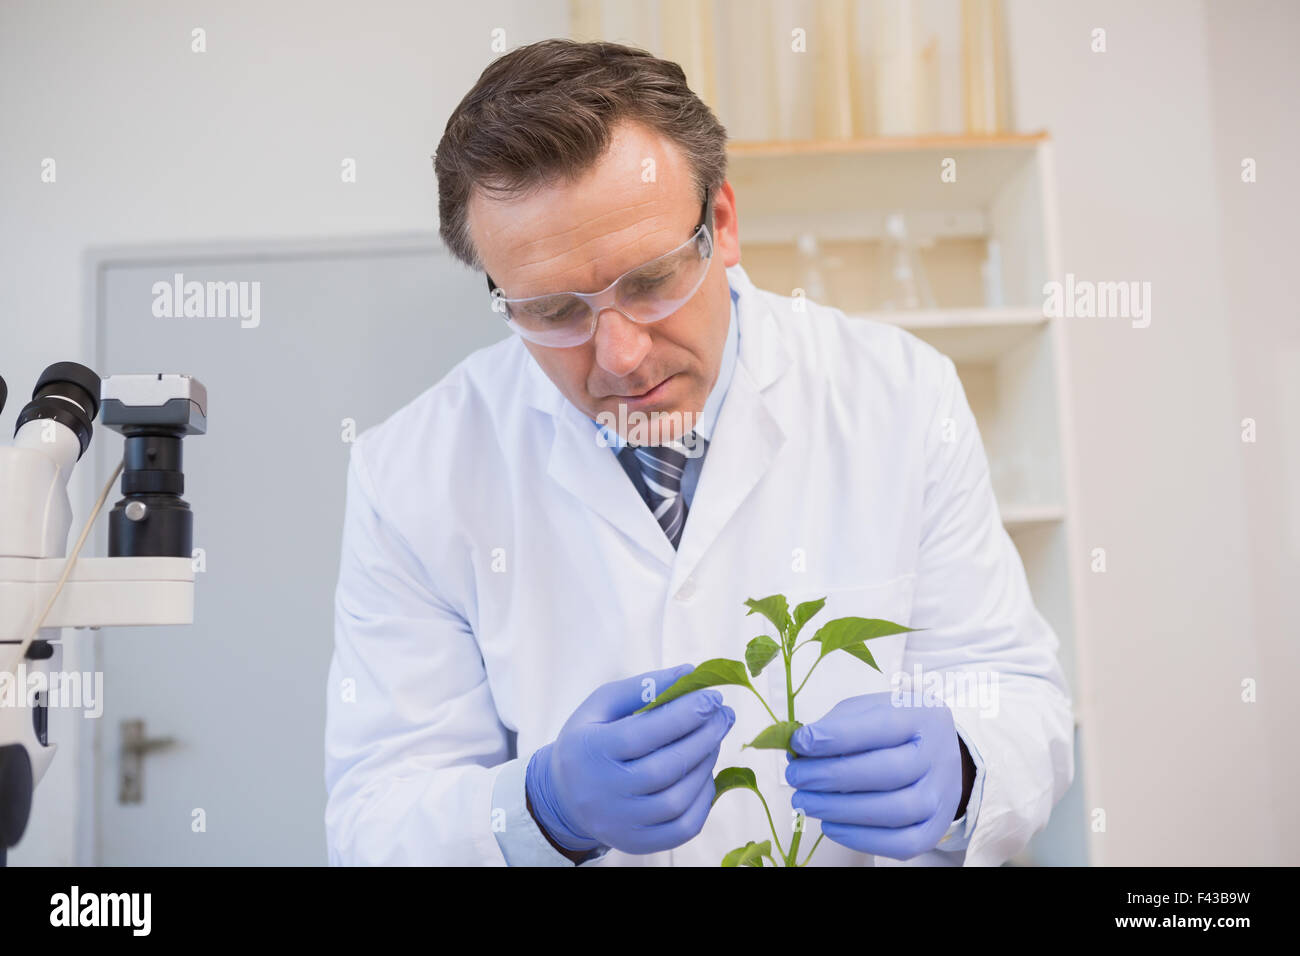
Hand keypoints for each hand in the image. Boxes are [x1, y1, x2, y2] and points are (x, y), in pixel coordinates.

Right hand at [526, 664, 735, 855]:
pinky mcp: (636, 843)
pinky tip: (705, 774)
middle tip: (723, 715)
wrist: (564, 794)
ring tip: (714, 740)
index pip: (644, 733)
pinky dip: (703, 800)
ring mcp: (620, 823)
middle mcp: (603, 792)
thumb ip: (643, 687)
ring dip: (705, 766)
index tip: (713, 696)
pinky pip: (683, 828)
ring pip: (677, 800)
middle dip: (703, 738)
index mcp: (591, 751)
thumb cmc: (590, 738)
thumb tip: (689, 671)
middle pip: (665, 768)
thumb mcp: (603, 705)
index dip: (684, 714)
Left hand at [785, 692, 962, 859]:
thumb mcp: (868, 711)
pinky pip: (902, 844)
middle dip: (833, 776)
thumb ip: (835, 725)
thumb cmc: (894, 730)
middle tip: (796, 776)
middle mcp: (938, 756)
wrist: (939, 753)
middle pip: (888, 771)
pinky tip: (830, 825)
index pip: (881, 726)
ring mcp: (940, 795)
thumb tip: (798, 751)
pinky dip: (861, 839)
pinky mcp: (934, 828)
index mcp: (921, 717)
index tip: (800, 742)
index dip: (837, 736)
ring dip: (841, 809)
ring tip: (805, 801)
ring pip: (895, 810)